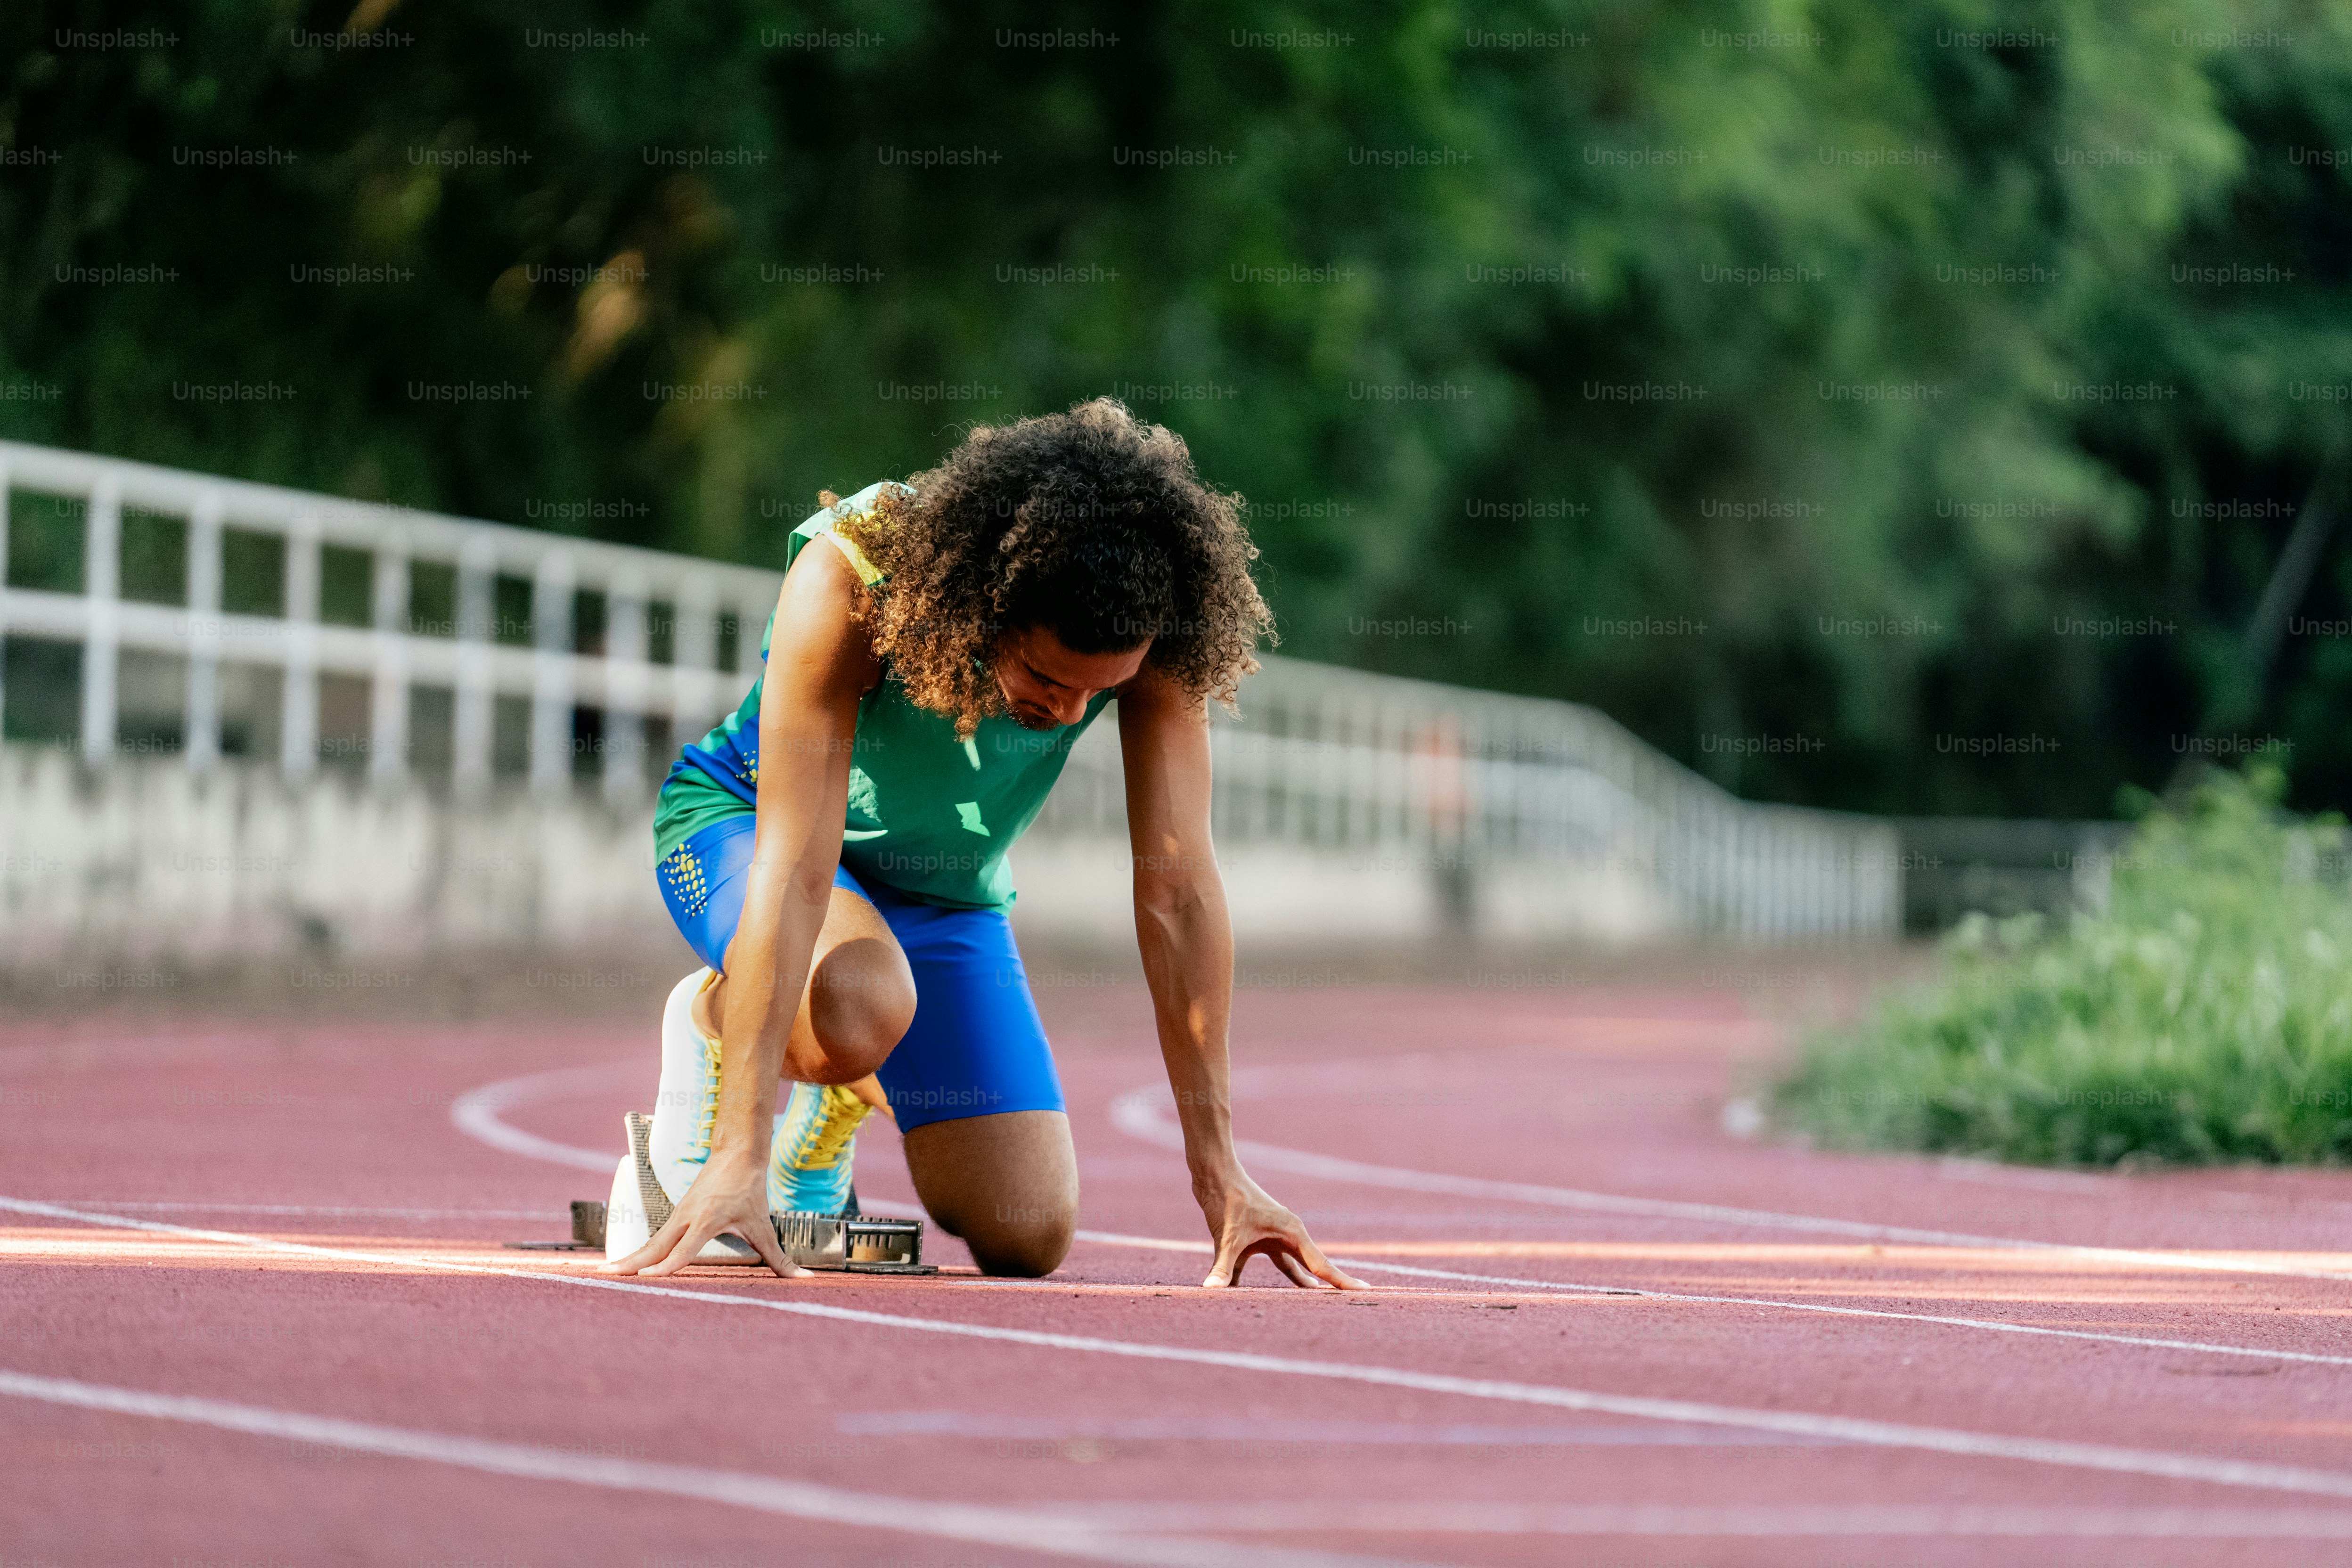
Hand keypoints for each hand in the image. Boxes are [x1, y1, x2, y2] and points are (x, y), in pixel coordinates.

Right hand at [600, 1149, 806, 1279]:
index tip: (647, 1278)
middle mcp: (686, 1218)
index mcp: (706, 1221)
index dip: (666, 1266)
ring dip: (630, 1258)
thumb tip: (803, 1280)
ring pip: (651, 1242)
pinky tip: (627, 1263)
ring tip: (605, 1273)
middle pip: (655, 1246)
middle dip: (632, 1263)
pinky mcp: (676, 1215)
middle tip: (605, 1276)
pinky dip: (640, 1251)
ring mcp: (678, 1216)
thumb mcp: (763, 1226)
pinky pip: (656, 1238)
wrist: (737, 1152)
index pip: (682, 1250)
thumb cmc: (749, 1189)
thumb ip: (780, 1258)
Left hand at [1198, 1169, 1366, 1289]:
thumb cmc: (1227, 1201)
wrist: (1215, 1174)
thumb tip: (1210, 1290)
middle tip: (1349, 1300)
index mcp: (1291, 1233)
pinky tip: (1264, 1291)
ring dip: (1302, 1280)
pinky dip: (1269, 1276)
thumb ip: (1223, 1268)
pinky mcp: (1259, 1235)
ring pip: (1294, 1264)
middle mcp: (1288, 1234)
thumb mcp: (1226, 1239)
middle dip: (1329, 1283)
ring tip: (1316, 1297)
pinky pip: (1272, 1261)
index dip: (1342, 1281)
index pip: (1321, 1265)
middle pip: (1313, 1265)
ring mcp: (1275, 1234)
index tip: (1366, 1290)